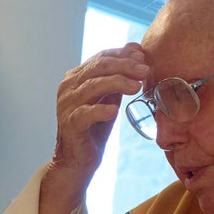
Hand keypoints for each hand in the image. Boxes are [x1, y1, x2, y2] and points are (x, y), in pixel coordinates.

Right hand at [38, 45, 148, 213]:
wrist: (78, 161)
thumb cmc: (95, 129)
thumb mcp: (109, 99)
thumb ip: (119, 78)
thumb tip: (137, 51)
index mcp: (76, 78)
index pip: (101, 58)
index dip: (123, 54)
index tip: (143, 56)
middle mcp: (68, 87)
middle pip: (98, 68)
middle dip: (125, 66)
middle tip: (146, 70)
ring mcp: (67, 105)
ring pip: (93, 86)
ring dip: (117, 83)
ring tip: (137, 86)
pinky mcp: (69, 124)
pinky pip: (85, 114)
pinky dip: (100, 110)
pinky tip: (115, 110)